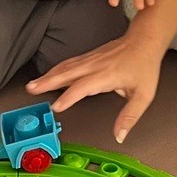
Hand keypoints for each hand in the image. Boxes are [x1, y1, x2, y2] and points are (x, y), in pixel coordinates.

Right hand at [27, 24, 162, 143]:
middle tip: (31, 89)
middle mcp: (96, 65)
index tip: (56, 106)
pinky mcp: (89, 56)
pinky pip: (70, 63)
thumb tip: (119, 135)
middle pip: (67, 73)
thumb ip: (130, 116)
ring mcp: (91, 59)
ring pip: (65, 67)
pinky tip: (48, 75)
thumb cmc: (144, 66)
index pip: (83, 87)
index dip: (69, 97)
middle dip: (47, 82)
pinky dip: (56, 70)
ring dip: (48, 75)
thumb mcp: (143, 95)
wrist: (145, 41)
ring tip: (33, 84)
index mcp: (107, 75)